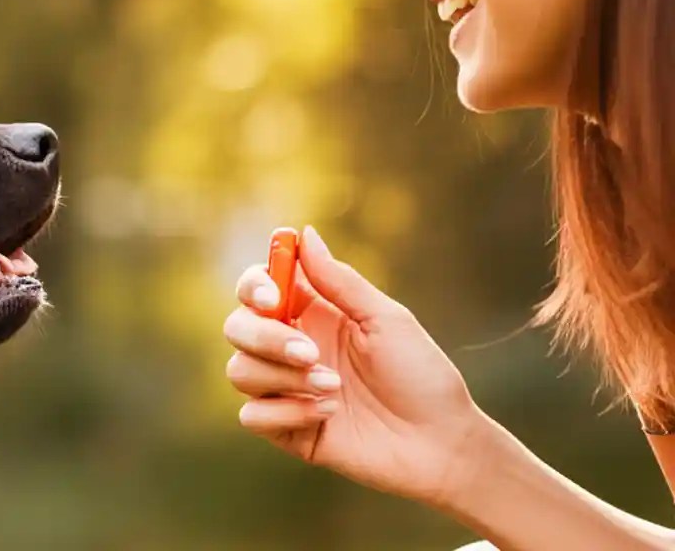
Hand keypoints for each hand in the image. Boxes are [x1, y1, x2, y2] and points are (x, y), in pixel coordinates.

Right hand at [223, 226, 490, 506]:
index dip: (254, 286)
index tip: (272, 297)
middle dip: (265, 338)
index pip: (258, 287)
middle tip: (309, 354)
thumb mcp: (386, 319)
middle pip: (237, 327)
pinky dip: (286, 414)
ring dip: (283, 378)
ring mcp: (284, 388)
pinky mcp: (285, 429)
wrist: (439, 442)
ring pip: (239, 370)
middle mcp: (290, 346)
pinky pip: (252, 415)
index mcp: (311, 313)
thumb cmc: (420, 374)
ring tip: (333, 389)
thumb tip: (304, 233)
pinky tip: (327, 416)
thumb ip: (340, 280)